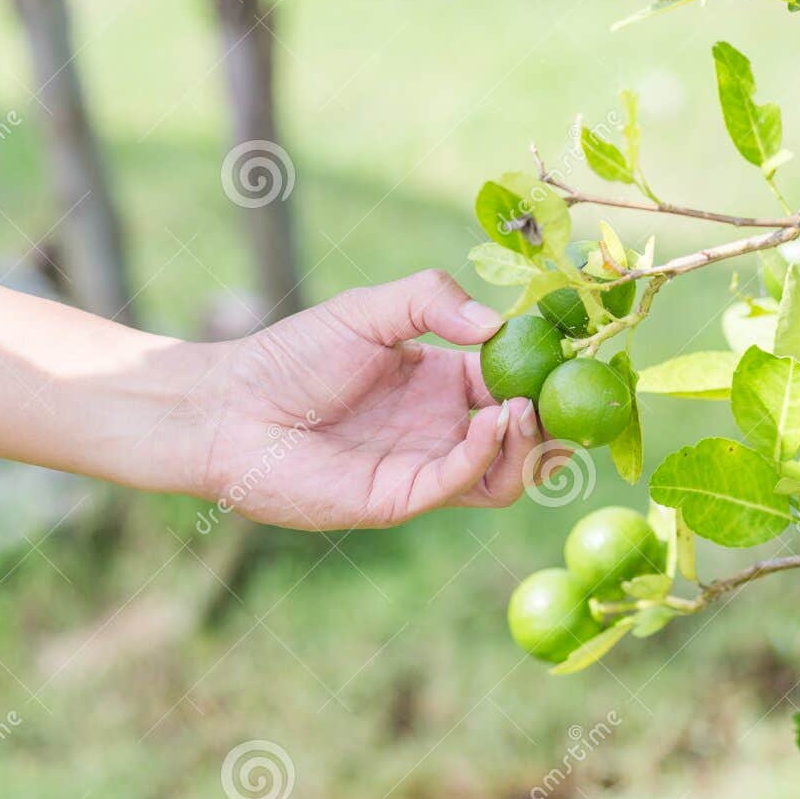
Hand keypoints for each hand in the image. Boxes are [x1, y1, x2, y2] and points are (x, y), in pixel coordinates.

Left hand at [198, 270, 552, 529]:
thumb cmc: (291, 356)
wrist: (229, 408)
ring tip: (524, 410)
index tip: (570, 355)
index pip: (514, 380)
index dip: (545, 372)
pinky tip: (490, 421)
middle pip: (523, 437)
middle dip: (553, 419)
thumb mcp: (368, 310)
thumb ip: (431, 300)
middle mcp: (443, 427)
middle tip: (566, 396)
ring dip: (529, 446)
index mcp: (444, 381)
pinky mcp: (403, 497)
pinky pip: (463, 484)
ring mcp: (426, 466)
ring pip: (505, 474)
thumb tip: (497, 324)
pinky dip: (487, 455)